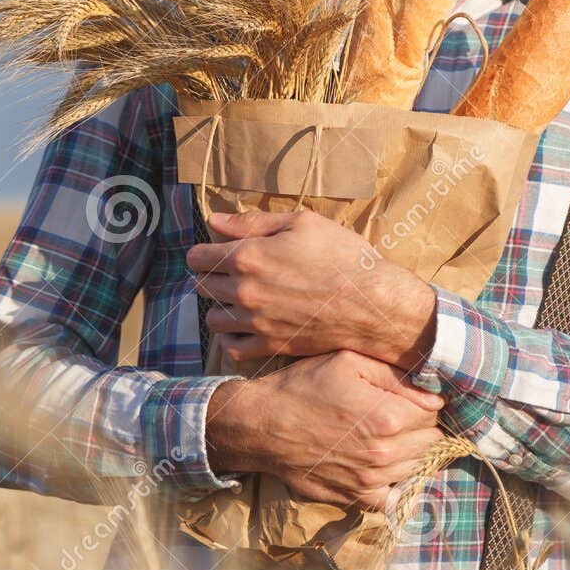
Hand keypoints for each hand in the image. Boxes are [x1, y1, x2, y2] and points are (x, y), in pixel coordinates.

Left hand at [186, 208, 437, 367]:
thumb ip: (252, 222)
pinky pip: (233, 349)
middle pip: (201, 286)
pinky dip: (234, 339)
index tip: (214, 251)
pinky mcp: (271, 346)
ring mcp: (256, 323)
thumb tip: (214, 221)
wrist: (372, 303)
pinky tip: (247, 327)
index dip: (203, 252)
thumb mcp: (302, 223)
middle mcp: (245, 292)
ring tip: (239, 300)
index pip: (197, 258)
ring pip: (212, 320)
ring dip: (221, 308)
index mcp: (247, 256)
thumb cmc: (342, 256)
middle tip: (231, 273)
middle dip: (211, 277)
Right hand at [205, 349, 445, 508]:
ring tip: (389, 435)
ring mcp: (370, 480)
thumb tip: (433, 392)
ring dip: (412, 451)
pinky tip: (381, 463)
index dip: (427, 399)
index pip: (435, 411)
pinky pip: (393, 495)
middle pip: (432, 440)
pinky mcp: (356, 497)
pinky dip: (394, 480)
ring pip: (418, 467)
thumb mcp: (347, 362)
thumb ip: (395, 375)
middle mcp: (384, 453)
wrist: (262, 425)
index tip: (414, 394)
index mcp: (386, 416)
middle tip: (401, 412)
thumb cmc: (303, 387)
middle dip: (423, 425)